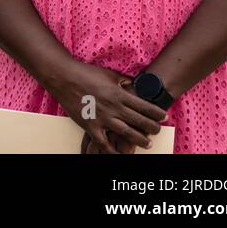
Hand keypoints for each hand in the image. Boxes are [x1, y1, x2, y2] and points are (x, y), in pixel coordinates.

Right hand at [47, 61, 165, 153]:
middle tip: (157, 130)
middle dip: (152, 127)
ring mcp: (101, 118)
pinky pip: (102, 142)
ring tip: (148, 143)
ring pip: (126, 133)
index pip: (144, 106)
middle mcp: (113, 107)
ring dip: (139, 139)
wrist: (63, 77)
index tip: (164, 116)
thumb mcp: (108, 73)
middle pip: (139, 121)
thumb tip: (132, 84)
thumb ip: (122, 80)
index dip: (156, 113)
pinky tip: (119, 154)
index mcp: (119, 94)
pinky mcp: (90, 125)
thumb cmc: (85, 73)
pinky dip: (111, 151)